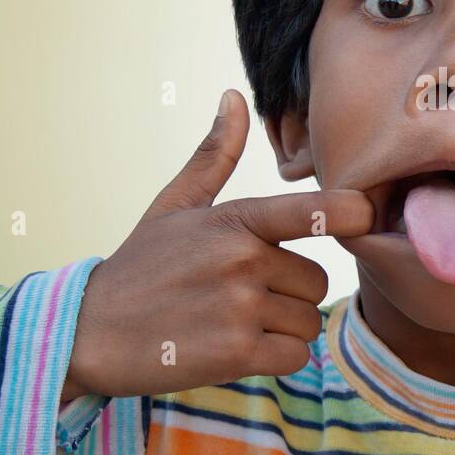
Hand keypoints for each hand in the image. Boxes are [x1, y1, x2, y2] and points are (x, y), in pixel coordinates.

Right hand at [62, 89, 372, 401]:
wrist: (89, 332)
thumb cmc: (140, 266)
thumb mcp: (175, 204)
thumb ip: (215, 155)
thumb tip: (233, 95)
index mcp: (235, 220)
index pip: (311, 210)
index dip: (349, 213)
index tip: (365, 214)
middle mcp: (242, 259)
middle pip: (317, 281)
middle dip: (292, 293)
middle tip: (245, 297)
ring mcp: (241, 307)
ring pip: (308, 321)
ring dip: (284, 329)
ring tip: (236, 323)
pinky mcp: (237, 353)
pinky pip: (295, 356)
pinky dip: (277, 359)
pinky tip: (239, 350)